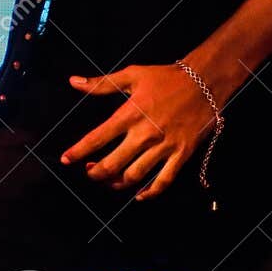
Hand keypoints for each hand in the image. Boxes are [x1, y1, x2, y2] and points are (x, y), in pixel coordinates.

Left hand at [60, 64, 218, 199]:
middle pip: (111, 165)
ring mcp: (164, 147)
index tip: (66, 160)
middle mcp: (144, 134)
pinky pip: (163, 181)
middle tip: (89, 171)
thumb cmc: (166, 77)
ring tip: (109, 181)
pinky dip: (149, 193)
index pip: (96, 139)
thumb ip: (101, 84)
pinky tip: (138, 195)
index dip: (77, 152)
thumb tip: (73, 82)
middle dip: (94, 173)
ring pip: (133, 177)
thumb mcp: (133, 75)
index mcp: (130, 115)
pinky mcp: (181, 154)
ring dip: (116, 184)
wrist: (205, 80)